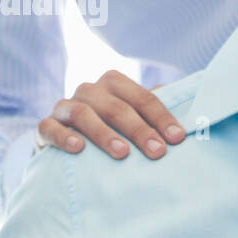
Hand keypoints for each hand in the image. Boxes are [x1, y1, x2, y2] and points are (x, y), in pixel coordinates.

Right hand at [37, 70, 185, 159]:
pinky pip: (50, 127)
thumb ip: (153, 112)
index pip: (142, 97)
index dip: (161, 117)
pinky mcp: (45, 126)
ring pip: (82, 113)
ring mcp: (65, 106)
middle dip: (138, 129)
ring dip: (104, 133)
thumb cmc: (110, 130)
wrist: (65, 143)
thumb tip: (192, 112)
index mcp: (114, 84)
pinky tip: (78, 149)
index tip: (178, 138)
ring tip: (122, 153)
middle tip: (157, 151)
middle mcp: (89, 91)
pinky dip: (64, 136)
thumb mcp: (132, 119)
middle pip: (115, 105)